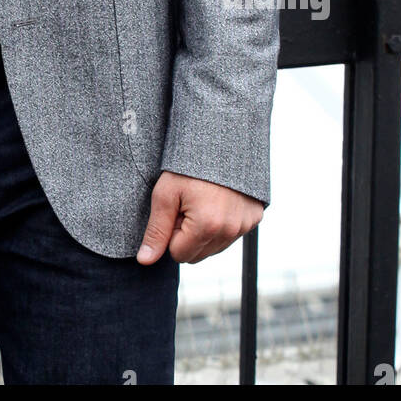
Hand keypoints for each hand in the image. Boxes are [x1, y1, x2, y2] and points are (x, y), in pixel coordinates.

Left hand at [136, 171, 263, 264]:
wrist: (220, 138)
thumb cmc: (188, 165)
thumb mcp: (165, 194)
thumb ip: (156, 230)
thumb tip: (145, 261)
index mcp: (207, 226)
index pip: (178, 254)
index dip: (171, 232)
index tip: (175, 209)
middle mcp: (231, 230)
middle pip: (197, 255)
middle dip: (187, 235)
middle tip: (187, 204)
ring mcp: (245, 225)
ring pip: (214, 247)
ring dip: (204, 231)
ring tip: (202, 200)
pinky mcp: (255, 218)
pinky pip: (231, 235)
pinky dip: (222, 224)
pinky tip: (217, 201)